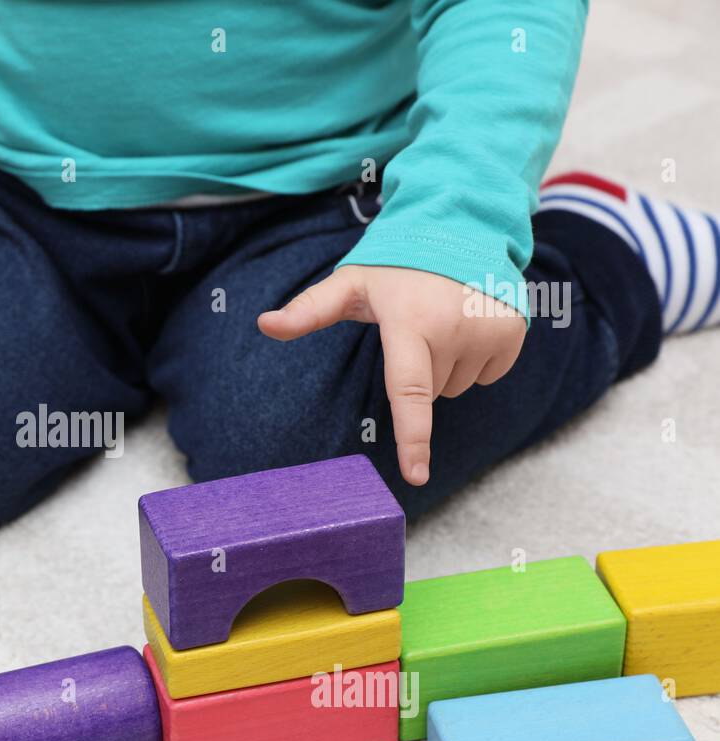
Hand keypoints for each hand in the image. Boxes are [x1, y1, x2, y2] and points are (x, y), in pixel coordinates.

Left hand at [257, 265, 525, 485]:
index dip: (413, 438)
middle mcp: (454, 329)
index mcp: (410, 323)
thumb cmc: (395, 266)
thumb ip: (308, 310)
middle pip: (429, 393)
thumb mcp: (350, 284)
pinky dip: (476, 359)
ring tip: (443, 319)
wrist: (460, 229)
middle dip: (419, 369)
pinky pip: (487, 375)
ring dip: (447, 365)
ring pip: (456, 387)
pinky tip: (468, 323)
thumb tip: (263, 324)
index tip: (417, 475)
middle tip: (417, 325)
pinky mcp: (513, 333)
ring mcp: (489, 331)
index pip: (409, 392)